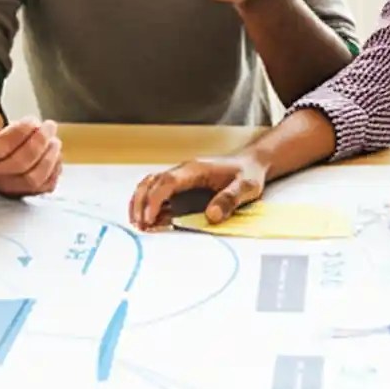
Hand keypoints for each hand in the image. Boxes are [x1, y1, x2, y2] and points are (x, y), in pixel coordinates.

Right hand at [0, 71, 62, 196]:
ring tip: (54, 140)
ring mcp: (8, 186)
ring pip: (33, 178)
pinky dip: (54, 170)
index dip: (22, 132)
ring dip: (49, 156)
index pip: (1, 146)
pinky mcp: (24, 193)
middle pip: (20, 163)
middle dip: (40, 141)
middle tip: (49, 126)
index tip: (31, 119)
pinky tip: (55, 155)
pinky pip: (43, 187)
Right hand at [130, 154, 266, 229]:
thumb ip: (229, 200)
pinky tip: (148, 219)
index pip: (167, 182)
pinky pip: (158, 191)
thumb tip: (211, 215)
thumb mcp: (246, 187)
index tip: (150, 218)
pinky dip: (148, 203)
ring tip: (138, 224)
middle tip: (140, 225)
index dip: (155, 200)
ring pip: (150, 185)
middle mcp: (183, 171)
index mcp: (196, 169)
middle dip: (141, 203)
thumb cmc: (248, 173)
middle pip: (151, 182)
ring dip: (140, 202)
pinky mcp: (181, 185)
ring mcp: (180, 177)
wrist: (251, 163)